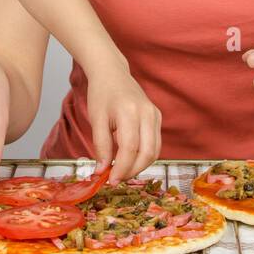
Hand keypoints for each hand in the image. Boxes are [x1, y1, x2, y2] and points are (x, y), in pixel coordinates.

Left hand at [85, 64, 161, 183]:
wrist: (112, 73)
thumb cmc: (101, 94)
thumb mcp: (96, 120)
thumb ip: (100, 146)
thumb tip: (102, 171)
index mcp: (130, 111)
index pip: (130, 148)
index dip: (121, 168)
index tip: (110, 180)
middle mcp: (147, 113)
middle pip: (147, 153)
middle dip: (132, 171)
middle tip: (116, 178)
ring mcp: (155, 114)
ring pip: (155, 151)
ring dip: (139, 166)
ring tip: (122, 171)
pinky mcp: (157, 117)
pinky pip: (155, 143)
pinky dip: (144, 156)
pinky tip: (129, 159)